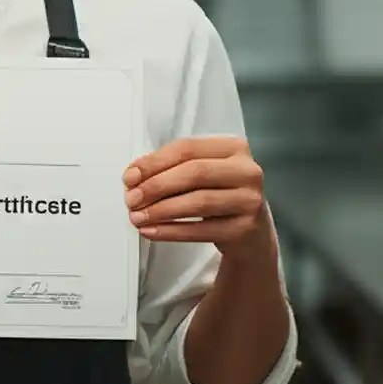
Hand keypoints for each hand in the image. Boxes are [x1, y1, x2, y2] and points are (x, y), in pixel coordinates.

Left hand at [122, 137, 272, 261]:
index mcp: (234, 148)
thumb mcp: (202, 176)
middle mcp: (247, 171)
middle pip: (195, 173)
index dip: (154, 162)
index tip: (130, 176)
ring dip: (161, 210)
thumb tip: (134, 175)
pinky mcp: (245, 229)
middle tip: (131, 199)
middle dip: (156, 186)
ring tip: (137, 217)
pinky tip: (151, 231)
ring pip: (198, 202)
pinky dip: (171, 231)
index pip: (188, 148)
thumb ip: (170, 168)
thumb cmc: (220, 197)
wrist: (252, 235)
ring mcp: (250, 200)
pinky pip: (201, 230)